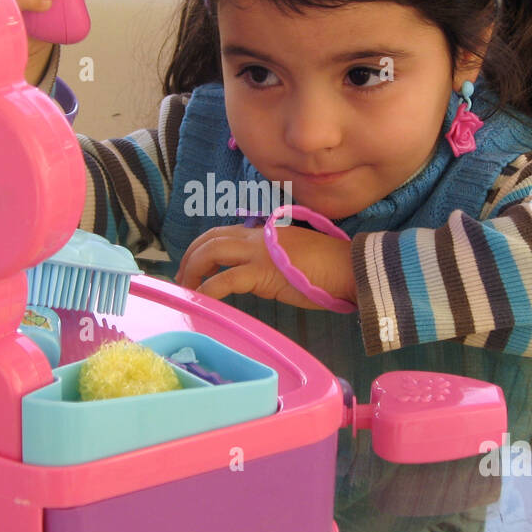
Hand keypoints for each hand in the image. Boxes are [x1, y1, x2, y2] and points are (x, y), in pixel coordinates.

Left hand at [176, 223, 357, 309]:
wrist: (349, 269)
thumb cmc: (329, 268)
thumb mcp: (293, 258)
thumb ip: (271, 261)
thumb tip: (255, 276)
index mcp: (265, 233)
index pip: (223, 233)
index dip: (202, 246)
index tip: (193, 265)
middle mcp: (257, 237)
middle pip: (210, 239)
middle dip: (190, 256)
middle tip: (182, 278)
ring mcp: (259, 253)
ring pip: (211, 252)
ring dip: (193, 270)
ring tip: (186, 288)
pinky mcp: (262, 273)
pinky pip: (224, 280)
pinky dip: (207, 289)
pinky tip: (199, 298)